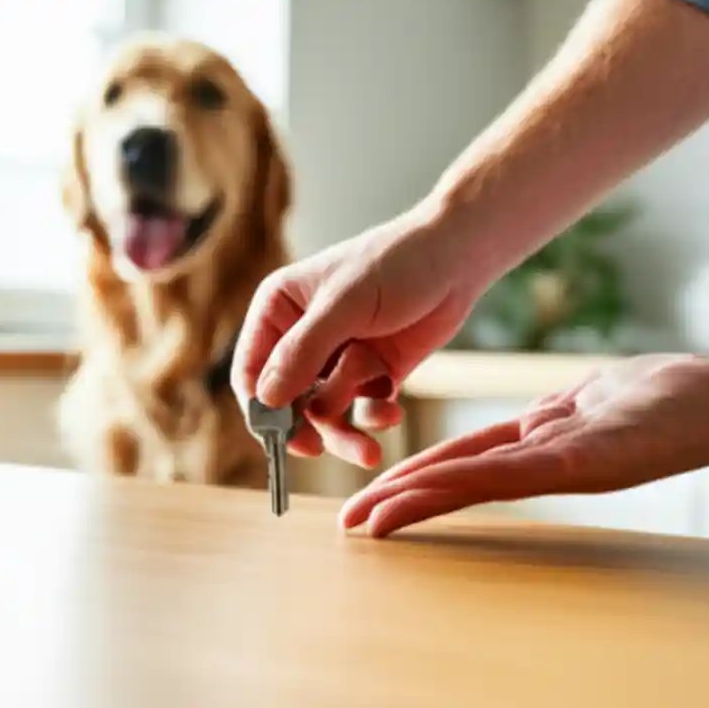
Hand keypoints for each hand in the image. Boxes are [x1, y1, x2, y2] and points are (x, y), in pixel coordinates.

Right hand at [232, 206, 490, 466]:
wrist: (458, 258)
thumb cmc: (397, 263)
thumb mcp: (346, 305)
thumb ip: (303, 351)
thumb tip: (265, 400)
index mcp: (279, 310)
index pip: (251, 370)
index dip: (260, 407)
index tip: (279, 436)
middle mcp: (302, 337)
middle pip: (287, 401)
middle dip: (307, 426)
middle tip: (321, 448)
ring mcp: (337, 358)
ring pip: (325, 412)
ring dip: (344, 432)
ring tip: (368, 450)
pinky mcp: (372, 373)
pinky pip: (362, 411)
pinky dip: (375, 417)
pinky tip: (392, 413)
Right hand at [341, 353, 708, 536]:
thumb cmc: (670, 394)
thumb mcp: (595, 398)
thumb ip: (555, 416)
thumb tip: (527, 427)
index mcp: (542, 442)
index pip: (465, 463)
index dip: (416, 479)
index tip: (372, 495)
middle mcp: (546, 460)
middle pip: (460, 479)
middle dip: (401, 500)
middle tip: (351, 524)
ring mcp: (566, 463)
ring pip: (477, 481)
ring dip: (420, 499)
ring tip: (373, 516)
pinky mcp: (590, 458)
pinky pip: (515, 471)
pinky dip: (465, 481)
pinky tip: (427, 488)